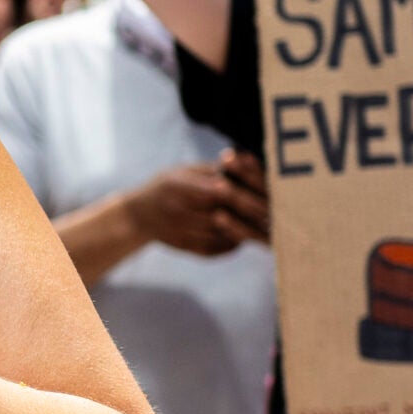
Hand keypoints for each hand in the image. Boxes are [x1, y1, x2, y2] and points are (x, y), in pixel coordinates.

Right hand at [129, 151, 269, 254]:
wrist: (138, 215)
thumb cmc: (168, 185)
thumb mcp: (184, 171)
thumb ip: (214, 170)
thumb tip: (247, 164)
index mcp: (177, 186)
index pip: (218, 191)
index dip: (243, 193)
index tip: (264, 192)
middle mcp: (177, 210)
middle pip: (223, 215)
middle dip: (250, 214)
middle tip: (274, 212)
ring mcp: (179, 232)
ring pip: (222, 235)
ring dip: (245, 231)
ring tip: (264, 225)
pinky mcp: (184, 248)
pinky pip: (214, 249)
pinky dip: (231, 245)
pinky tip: (242, 238)